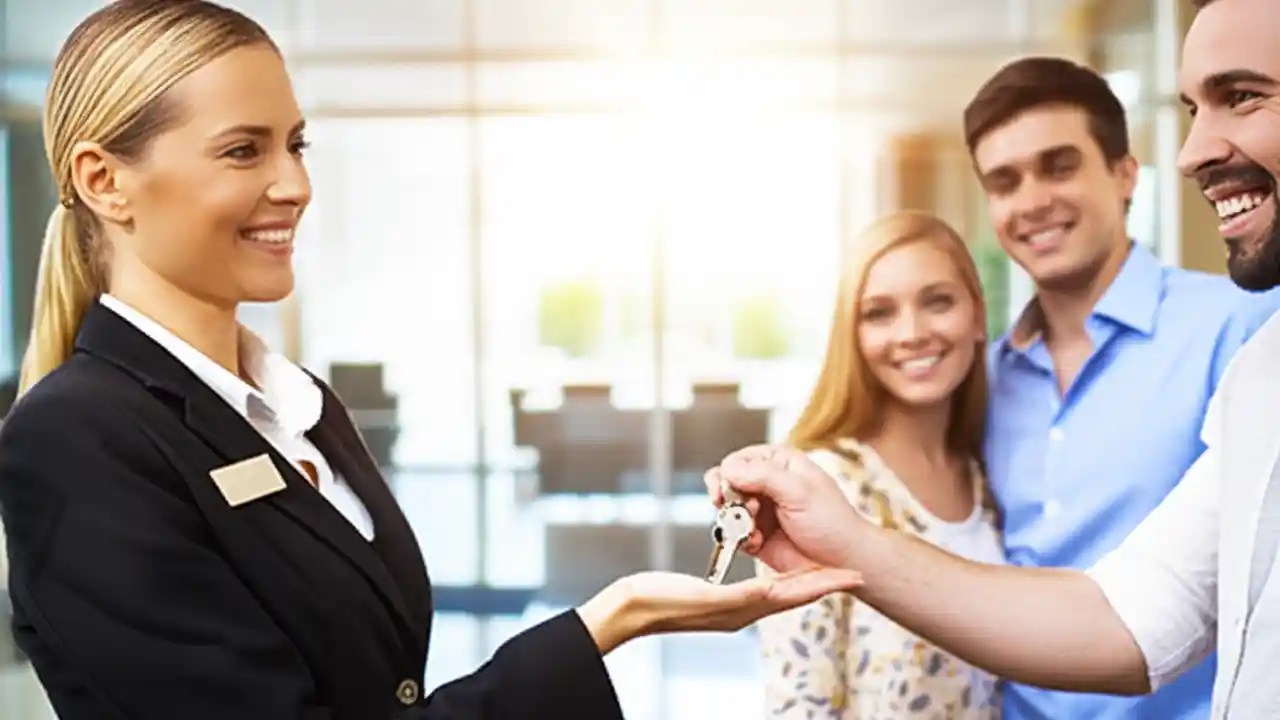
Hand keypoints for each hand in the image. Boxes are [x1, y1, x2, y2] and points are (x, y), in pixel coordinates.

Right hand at [578, 567, 861, 653]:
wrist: (631, 610)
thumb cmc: (663, 602)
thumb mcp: (707, 596)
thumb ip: (741, 595)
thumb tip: (771, 592)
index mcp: (745, 609)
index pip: (796, 595)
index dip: (827, 584)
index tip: (856, 576)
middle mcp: (743, 610)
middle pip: (793, 592)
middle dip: (820, 579)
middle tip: (848, 568)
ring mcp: (731, 605)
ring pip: (776, 587)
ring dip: (798, 574)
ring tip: (821, 564)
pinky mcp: (718, 595)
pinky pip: (755, 581)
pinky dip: (771, 570)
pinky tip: (773, 562)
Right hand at [705, 444, 868, 573]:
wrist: (844, 563)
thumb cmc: (833, 523)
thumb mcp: (799, 491)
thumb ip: (763, 476)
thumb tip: (728, 469)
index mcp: (779, 464)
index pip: (739, 459)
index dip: (728, 474)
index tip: (727, 491)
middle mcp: (767, 485)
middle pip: (727, 483)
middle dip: (727, 499)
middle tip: (733, 510)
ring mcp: (761, 511)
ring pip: (727, 511)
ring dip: (733, 521)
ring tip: (752, 529)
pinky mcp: (756, 536)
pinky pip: (733, 535)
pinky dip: (739, 539)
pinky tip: (756, 543)